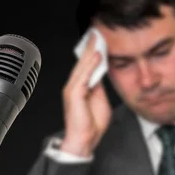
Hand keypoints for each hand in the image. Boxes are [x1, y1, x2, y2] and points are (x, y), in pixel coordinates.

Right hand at [61, 33, 111, 156]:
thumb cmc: (91, 124)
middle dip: (89, 47)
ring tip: (97, 39)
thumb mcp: (100, 100)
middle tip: (97, 33)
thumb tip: (101, 73)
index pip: (85, 66)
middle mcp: (74, 86)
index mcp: (80, 87)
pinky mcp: (73, 95)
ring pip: (82, 67)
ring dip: (90, 53)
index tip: (98, 39)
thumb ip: (99, 86)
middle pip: (82, 63)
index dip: (91, 52)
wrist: (84, 141)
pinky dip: (90, 66)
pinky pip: (83, 77)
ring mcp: (72, 90)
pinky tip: (97, 57)